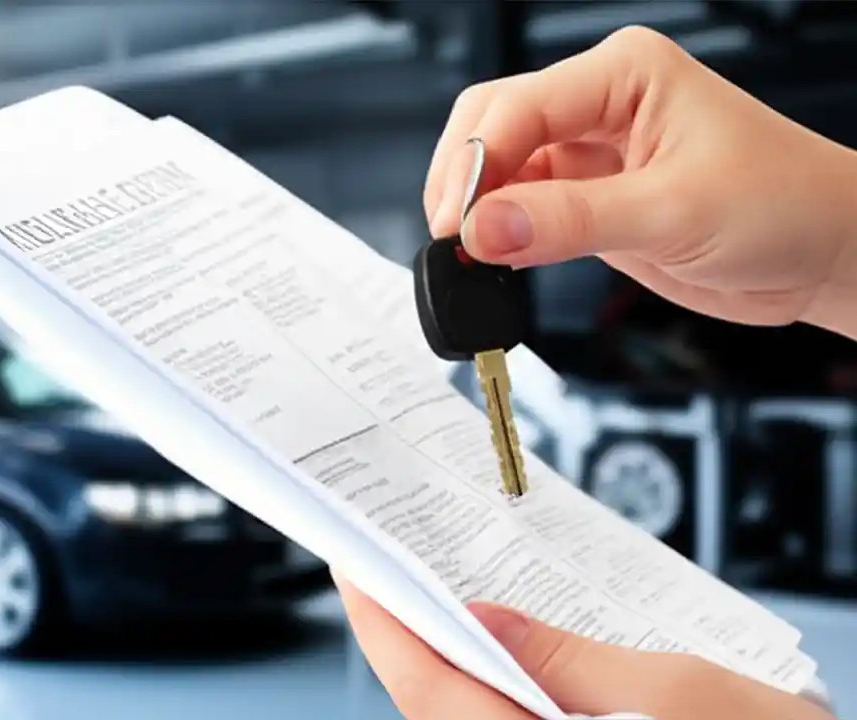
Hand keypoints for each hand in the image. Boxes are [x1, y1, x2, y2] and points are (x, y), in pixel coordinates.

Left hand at [333, 574, 835, 719]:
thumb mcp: (683, 697)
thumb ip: (569, 659)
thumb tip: (485, 620)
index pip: (426, 686)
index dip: (381, 620)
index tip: (352, 563)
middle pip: (438, 703)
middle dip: (408, 631)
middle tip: (388, 561)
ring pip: (469, 714)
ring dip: (450, 656)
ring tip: (438, 590)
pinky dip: (496, 682)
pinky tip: (504, 645)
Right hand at [423, 26, 856, 340]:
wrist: (822, 255)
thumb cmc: (783, 207)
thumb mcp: (672, 213)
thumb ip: (568, 221)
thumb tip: (482, 229)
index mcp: (625, 73)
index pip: (519, 106)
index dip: (476, 164)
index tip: (458, 224)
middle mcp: (599, 102)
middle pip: (492, 122)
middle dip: (463, 177)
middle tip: (453, 237)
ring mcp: (589, 150)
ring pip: (498, 164)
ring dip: (475, 205)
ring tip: (467, 252)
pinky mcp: (586, 195)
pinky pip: (519, 203)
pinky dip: (497, 230)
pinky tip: (492, 255)